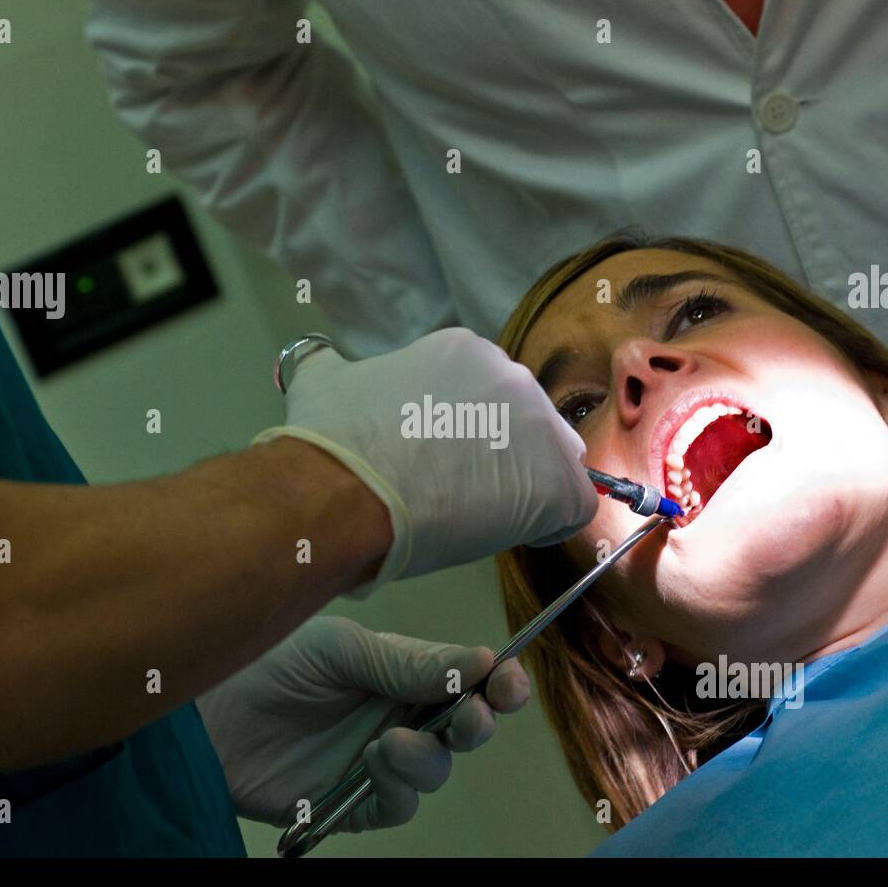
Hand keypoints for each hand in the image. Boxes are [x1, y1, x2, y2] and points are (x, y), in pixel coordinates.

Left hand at [196, 615, 530, 833]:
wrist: (207, 708)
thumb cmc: (268, 660)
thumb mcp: (342, 648)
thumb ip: (408, 663)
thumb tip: (479, 662)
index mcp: (403, 669)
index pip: (467, 677)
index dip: (498, 681)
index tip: (510, 680)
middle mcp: (398, 713)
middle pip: (464, 726)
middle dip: (480, 720)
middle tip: (475, 713)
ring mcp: (377, 758)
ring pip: (436, 769)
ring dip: (430, 755)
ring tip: (393, 739)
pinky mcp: (351, 799)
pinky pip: (398, 804)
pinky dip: (399, 785)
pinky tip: (374, 759)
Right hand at [253, 328, 597, 594]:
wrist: (342, 490)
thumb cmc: (332, 441)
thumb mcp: (324, 381)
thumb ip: (332, 367)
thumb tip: (315, 359)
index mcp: (466, 351)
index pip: (489, 397)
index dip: (466, 437)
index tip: (438, 461)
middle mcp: (512, 377)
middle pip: (526, 428)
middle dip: (499, 460)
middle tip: (453, 492)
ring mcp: (541, 429)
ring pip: (551, 466)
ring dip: (521, 492)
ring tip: (474, 518)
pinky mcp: (558, 483)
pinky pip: (572, 508)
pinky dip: (546, 526)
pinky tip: (504, 535)